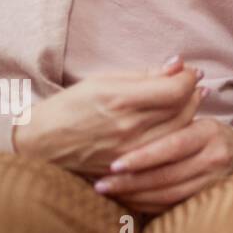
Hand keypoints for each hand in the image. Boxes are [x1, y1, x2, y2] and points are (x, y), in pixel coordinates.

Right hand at [12, 56, 203, 176]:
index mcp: (121, 100)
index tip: (189, 71)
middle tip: (193, 82)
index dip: (189, 77)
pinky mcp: (131, 168)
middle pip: (183, 109)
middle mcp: (129, 127)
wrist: (39, 145)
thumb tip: (178, 64)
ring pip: (180, 131)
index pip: (176, 89)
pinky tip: (176, 123)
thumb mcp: (103, 81)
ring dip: (190, 112)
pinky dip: (177, 135)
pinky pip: (166, 151)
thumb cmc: (70, 106)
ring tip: (190, 99)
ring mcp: (131, 151)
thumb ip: (145, 74)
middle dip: (193, 92)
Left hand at [91, 119, 232, 213]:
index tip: (114, 163)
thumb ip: (172, 111)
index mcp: (209, 132)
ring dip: (134, 196)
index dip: (143, 157)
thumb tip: (140, 95)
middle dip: (131, 181)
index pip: (173, 146)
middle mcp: (214, 158)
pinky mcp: (207, 198)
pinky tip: (127, 201)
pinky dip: (147, 205)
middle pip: (168, 175)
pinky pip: (172, 206)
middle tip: (101, 183)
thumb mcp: (196, 115)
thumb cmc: (208, 131)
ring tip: (109, 192)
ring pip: (168, 194)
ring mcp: (213, 181)